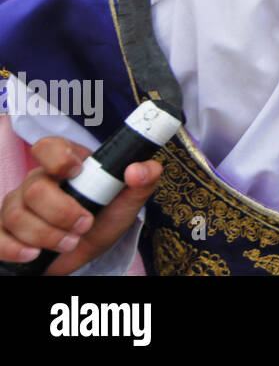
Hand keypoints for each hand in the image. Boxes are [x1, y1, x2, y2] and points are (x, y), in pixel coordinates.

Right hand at [0, 136, 160, 274]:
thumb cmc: (105, 216)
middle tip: (85, 224)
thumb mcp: (129, 199)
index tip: (75, 172)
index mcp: (67, 164)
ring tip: (71, 243)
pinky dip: (14, 248)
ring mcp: (17, 206)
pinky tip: (34, 254)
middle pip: (34, 188)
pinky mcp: (5, 231)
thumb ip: (144, 179)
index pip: (48, 146)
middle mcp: (38, 181)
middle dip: (62, 212)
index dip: (57, 157)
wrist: (88, 250)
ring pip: (16, 215)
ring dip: (46, 235)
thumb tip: (139, 170)